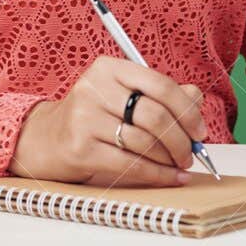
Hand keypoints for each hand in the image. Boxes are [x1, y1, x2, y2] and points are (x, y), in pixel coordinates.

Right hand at [9, 55, 206, 186]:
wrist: (45, 140)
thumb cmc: (92, 116)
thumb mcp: (122, 96)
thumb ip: (159, 94)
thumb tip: (196, 99)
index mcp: (109, 68)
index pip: (160, 84)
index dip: (186, 110)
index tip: (199, 129)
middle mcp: (95, 88)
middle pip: (154, 115)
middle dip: (181, 139)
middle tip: (191, 152)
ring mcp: (85, 118)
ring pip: (144, 142)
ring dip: (170, 159)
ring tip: (179, 165)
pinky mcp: (80, 148)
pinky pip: (130, 164)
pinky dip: (157, 174)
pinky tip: (170, 177)